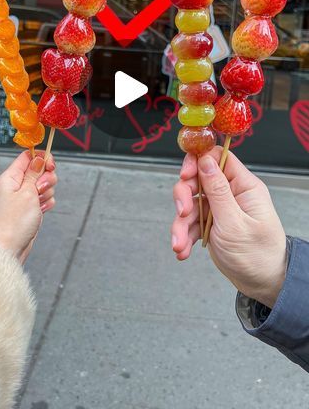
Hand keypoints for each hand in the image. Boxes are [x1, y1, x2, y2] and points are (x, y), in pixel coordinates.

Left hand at [0, 151, 56, 263]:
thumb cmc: (13, 223)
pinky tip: (41, 212)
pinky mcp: (27, 209)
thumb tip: (38, 158)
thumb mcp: (27, 193)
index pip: (27, 157)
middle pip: (38, 171)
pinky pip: (42, 200)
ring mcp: (21, 198)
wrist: (7, 249)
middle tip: (41, 189)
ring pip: (42, 186)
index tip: (51, 165)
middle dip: (46, 178)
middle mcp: (14, 186)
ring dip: (47, 193)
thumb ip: (34, 173)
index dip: (41, 158)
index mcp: (9, 178)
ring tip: (39, 204)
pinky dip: (45, 204)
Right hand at [171, 147, 286, 308]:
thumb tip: (205, 160)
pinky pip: (191, 222)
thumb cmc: (258, 255)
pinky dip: (184, 235)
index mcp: (243, 186)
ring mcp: (219, 209)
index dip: (198, 160)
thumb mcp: (234, 222)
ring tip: (180, 243)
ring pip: (190, 203)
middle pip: (198, 179)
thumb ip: (217, 190)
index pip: (218, 157)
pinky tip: (183, 250)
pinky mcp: (211, 224)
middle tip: (182, 212)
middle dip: (184, 196)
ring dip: (181, 223)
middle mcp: (230, 193)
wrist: (261, 284)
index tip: (185, 175)